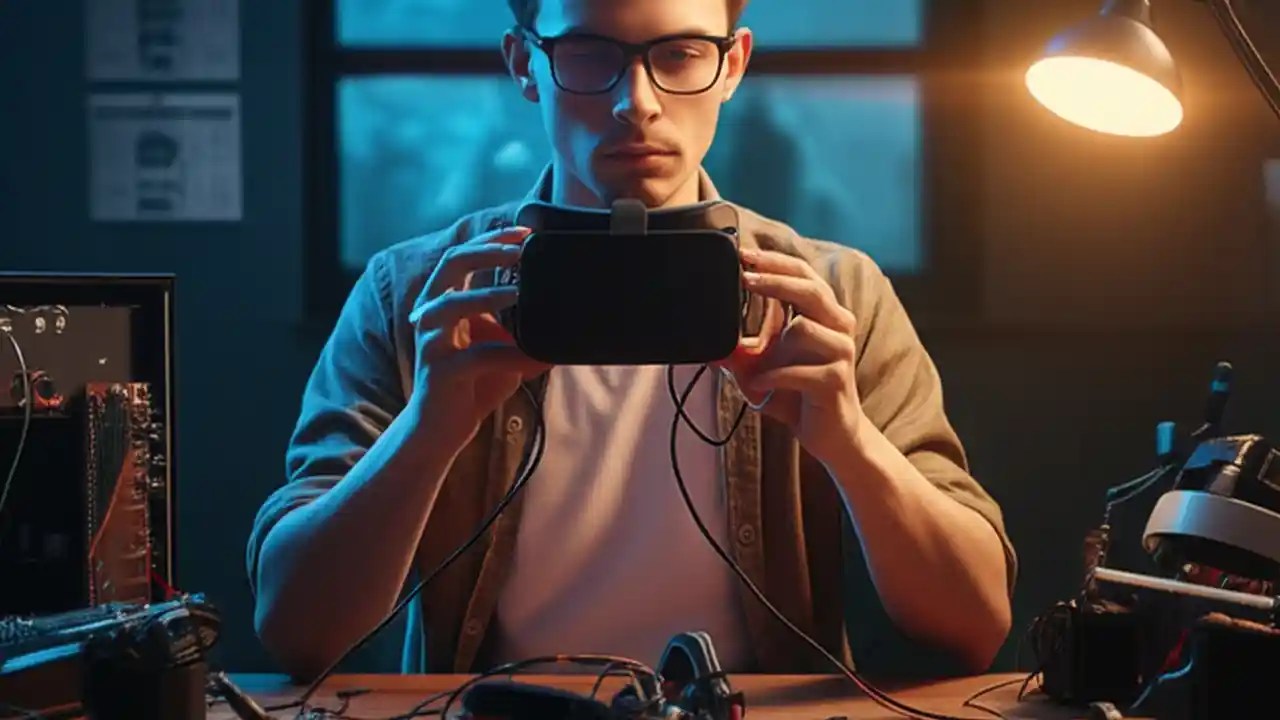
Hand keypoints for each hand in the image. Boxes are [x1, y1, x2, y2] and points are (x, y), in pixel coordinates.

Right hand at [408, 226, 549, 451]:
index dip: (492, 240)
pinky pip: (476, 357)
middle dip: (485, 252)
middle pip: (451, 265)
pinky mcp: (441, 372)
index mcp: (444, 301)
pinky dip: (508, 355)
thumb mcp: (502, 348)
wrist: (442, 427)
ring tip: (519, 291)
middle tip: (518, 249)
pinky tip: (535, 357)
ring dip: (487, 295)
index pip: (463, 256)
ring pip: (452, 304)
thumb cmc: (473, 382)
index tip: (526, 232)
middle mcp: (431, 314)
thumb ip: (523, 327)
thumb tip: (570, 315)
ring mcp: (432, 341)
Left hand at [716, 248, 865, 463]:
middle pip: (810, 289)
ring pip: (804, 330)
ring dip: (772, 350)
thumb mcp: (764, 367)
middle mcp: (838, 328)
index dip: (774, 262)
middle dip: (775, 278)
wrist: (830, 437)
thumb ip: (743, 347)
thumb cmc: (798, 395)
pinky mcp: (835, 380)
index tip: (743, 254)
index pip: (803, 275)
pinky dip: (772, 378)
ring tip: (756, 369)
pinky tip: (759, 386)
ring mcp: (841, 353)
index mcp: (824, 316)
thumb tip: (705, 334)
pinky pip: (796, 371)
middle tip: (744, 275)